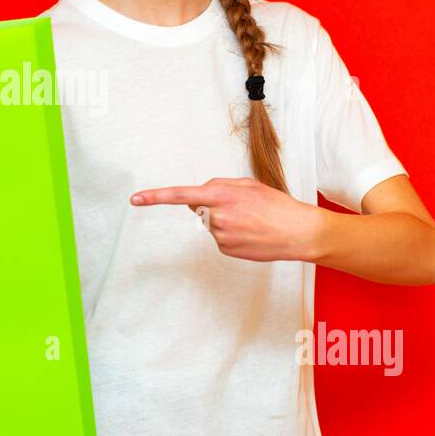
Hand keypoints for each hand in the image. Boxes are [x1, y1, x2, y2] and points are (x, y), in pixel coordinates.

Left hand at [129, 177, 324, 262]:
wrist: (298, 233)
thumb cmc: (276, 205)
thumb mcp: (248, 185)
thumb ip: (219, 185)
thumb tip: (200, 194)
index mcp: (221, 196)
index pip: (181, 195)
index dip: (156, 197)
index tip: (136, 199)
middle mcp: (217, 217)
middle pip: (198, 207)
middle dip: (212, 204)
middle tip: (242, 207)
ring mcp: (220, 236)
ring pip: (211, 223)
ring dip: (225, 220)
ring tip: (251, 221)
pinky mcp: (226, 250)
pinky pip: (220, 238)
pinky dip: (232, 234)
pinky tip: (251, 233)